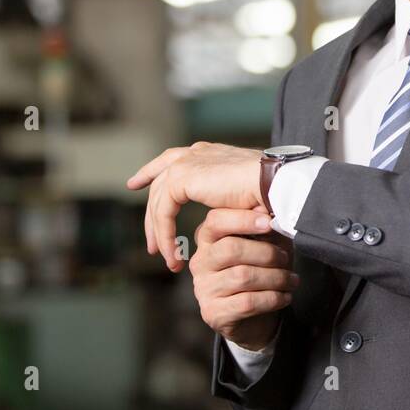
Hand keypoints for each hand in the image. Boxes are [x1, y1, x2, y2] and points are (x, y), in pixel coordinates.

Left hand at [127, 141, 261, 271]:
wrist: (274, 183)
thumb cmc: (269, 192)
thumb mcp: (243, 194)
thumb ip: (226, 199)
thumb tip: (227, 217)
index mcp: (209, 152)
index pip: (171, 159)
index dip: (150, 172)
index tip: (135, 184)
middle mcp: (195, 154)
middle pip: (159, 182)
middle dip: (151, 215)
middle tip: (152, 244)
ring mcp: (186, 163)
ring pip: (159, 201)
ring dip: (160, 233)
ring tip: (165, 257)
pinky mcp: (181, 178)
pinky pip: (164, 213)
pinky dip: (166, 235)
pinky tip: (172, 253)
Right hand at [190, 207, 299, 350]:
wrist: (253, 316)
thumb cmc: (260, 270)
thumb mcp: (266, 243)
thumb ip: (265, 226)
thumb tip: (267, 206)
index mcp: (209, 238)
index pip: (216, 220)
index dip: (243, 219)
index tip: (269, 222)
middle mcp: (200, 262)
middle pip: (230, 249)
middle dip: (266, 253)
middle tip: (286, 258)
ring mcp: (204, 288)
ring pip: (242, 276)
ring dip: (275, 278)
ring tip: (292, 280)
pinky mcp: (213, 312)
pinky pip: (247, 302)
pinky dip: (272, 298)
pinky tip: (285, 296)